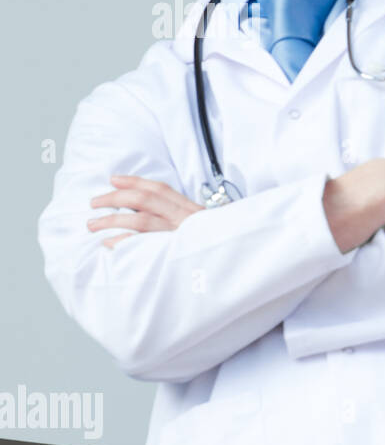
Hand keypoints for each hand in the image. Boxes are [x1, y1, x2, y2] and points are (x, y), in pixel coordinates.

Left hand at [87, 175, 203, 248]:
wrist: (231, 264)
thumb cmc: (210, 247)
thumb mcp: (202, 227)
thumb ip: (181, 218)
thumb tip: (149, 211)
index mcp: (191, 210)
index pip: (160, 189)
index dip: (134, 182)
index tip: (113, 180)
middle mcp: (185, 220)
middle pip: (145, 200)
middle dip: (115, 198)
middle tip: (95, 202)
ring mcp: (178, 237)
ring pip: (140, 220)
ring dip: (112, 220)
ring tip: (93, 224)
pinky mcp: (171, 254)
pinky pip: (141, 244)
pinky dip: (122, 241)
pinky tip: (108, 242)